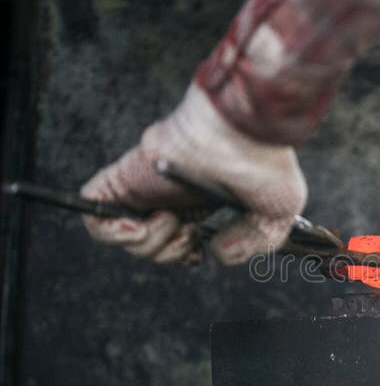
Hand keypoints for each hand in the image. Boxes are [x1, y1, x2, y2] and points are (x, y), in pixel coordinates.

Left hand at [81, 84, 306, 264]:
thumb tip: (215, 252)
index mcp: (203, 199)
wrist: (241, 130)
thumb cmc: (265, 161)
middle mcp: (171, 193)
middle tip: (189, 236)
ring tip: (174, 224)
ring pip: (123, 235)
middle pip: (148, 242)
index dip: (184, 255)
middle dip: (168, 255)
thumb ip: (253, 243)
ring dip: (148, 246)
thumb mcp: (277, 214)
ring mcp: (145, 185)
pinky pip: (96, 216)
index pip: (177, 237)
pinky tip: (142, 225)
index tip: (202, 249)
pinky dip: (113, 234)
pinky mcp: (123, 177)